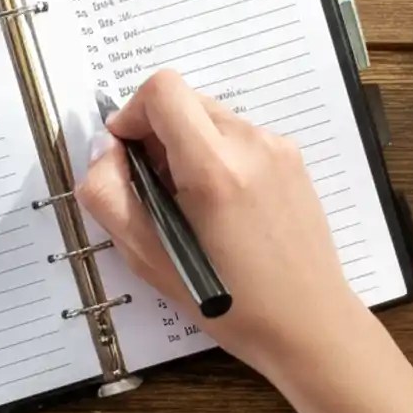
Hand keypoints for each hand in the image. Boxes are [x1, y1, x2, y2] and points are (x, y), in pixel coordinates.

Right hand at [77, 71, 367, 376]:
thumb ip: (109, 193)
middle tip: (155, 189)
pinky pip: (241, 139)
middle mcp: (251, 144)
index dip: (132, 114)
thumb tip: (104, 148)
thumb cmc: (229, 302)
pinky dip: (219, 158)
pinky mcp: (293, 160)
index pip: (163, 90)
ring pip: (213, 119)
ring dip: (188, 148)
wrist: (307, 323)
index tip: (127, 154)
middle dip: (158, 134)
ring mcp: (278, 149)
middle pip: (186, 101)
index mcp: (214, 166)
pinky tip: (223, 209)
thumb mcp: (148, 257)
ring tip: (190, 206)